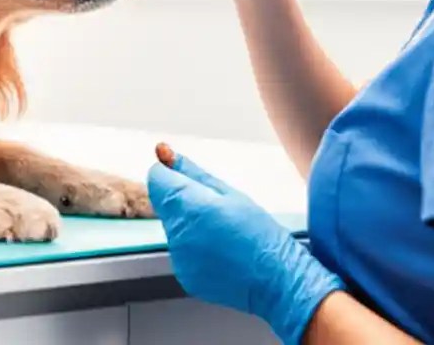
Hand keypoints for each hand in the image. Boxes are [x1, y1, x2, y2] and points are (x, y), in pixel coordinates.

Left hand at [147, 151, 342, 344]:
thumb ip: (193, 173)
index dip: (170, 175)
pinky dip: (195, 249)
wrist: (277, 281)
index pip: (157, 179)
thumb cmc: (261, 235)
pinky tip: (220, 253)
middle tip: (217, 213)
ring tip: (222, 235)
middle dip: (184, 202)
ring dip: (190, 226)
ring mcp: (179, 258)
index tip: (187, 179)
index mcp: (190, 207)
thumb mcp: (232, 194)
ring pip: (173, 228)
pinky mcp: (184, 276)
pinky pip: (181, 252)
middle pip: (165, 205)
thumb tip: (165, 152)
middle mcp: (178, 233)